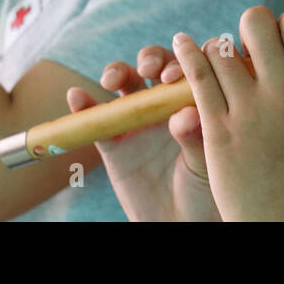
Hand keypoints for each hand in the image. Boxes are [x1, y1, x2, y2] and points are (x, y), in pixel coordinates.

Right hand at [66, 46, 221, 221]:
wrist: (178, 224)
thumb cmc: (204, 191)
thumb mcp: (206, 163)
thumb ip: (196, 137)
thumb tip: (186, 114)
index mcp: (192, 102)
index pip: (188, 69)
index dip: (181, 62)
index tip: (175, 75)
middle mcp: (165, 104)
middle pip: (155, 66)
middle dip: (150, 59)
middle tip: (149, 69)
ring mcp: (137, 120)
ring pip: (124, 83)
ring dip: (116, 71)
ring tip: (112, 80)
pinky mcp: (113, 142)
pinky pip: (96, 120)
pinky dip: (83, 105)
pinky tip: (77, 97)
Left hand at [172, 7, 283, 220]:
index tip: (278, 41)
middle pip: (257, 23)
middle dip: (249, 27)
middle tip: (246, 46)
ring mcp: (249, 110)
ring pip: (220, 48)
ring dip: (215, 47)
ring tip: (213, 53)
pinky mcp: (217, 130)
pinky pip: (197, 76)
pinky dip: (186, 55)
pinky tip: (181, 45)